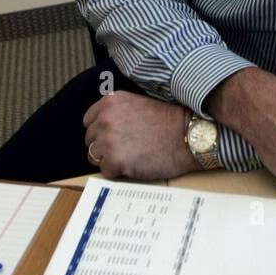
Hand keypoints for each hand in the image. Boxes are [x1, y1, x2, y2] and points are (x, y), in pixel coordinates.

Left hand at [82, 91, 196, 180]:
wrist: (188, 136)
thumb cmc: (169, 121)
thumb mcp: (137, 103)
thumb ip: (117, 111)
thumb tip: (102, 127)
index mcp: (110, 102)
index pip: (88, 121)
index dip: (101, 131)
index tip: (114, 137)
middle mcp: (105, 118)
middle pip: (90, 140)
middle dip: (104, 147)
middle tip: (126, 149)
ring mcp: (108, 140)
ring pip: (94, 157)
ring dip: (110, 160)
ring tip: (131, 157)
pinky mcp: (115, 160)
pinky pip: (106, 171)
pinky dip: (118, 172)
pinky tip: (135, 165)